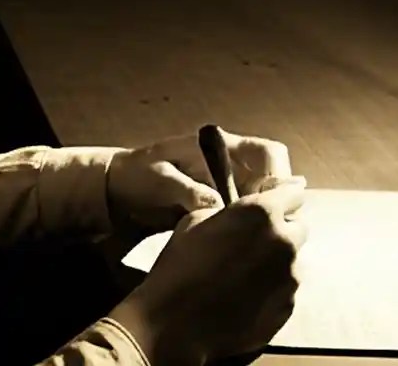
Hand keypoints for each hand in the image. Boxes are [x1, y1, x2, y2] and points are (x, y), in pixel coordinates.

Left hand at [107, 126, 295, 232]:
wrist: (118, 191)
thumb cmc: (138, 175)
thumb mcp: (160, 180)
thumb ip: (189, 190)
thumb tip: (218, 205)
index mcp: (222, 148)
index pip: (269, 154)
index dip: (279, 176)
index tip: (270, 204)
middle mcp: (234, 167)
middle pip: (274, 183)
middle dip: (273, 208)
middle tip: (257, 232)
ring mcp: (230, 189)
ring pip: (264, 205)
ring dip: (261, 224)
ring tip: (245, 243)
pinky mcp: (222, 210)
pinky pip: (247, 220)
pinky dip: (246, 234)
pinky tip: (235, 249)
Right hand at [109, 185, 307, 364]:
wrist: (178, 325)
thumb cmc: (180, 267)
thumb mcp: (194, 222)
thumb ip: (228, 213)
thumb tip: (239, 218)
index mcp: (261, 213)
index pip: (292, 193)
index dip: (284, 195)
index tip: (280, 198)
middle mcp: (284, 242)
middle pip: (298, 229)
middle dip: (281, 230)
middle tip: (255, 241)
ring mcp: (290, 278)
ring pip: (292, 262)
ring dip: (276, 262)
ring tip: (246, 276)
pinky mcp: (288, 307)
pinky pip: (286, 290)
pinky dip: (272, 289)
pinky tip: (247, 297)